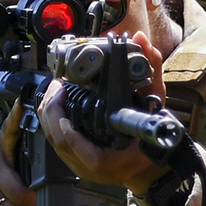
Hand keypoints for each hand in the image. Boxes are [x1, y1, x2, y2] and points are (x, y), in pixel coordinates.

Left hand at [37, 32, 168, 194]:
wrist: (147, 163)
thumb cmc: (151, 137)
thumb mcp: (156, 103)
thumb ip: (151, 71)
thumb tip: (140, 40)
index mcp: (111, 158)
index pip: (84, 152)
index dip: (70, 135)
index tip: (64, 115)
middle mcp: (91, 164)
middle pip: (60, 141)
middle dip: (53, 110)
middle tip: (58, 86)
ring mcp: (79, 164)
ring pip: (53, 140)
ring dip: (49, 112)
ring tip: (55, 89)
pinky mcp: (72, 159)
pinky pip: (54, 140)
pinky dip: (50, 119)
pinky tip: (54, 103)